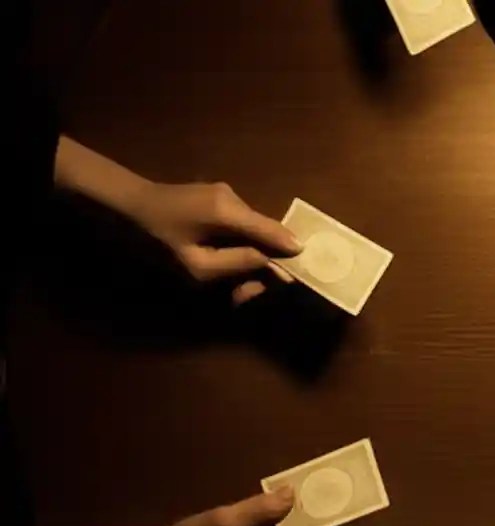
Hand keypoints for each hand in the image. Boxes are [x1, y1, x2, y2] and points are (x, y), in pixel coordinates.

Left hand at [125, 181, 300, 303]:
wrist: (127, 204)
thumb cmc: (155, 240)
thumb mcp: (196, 263)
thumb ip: (237, 262)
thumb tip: (272, 263)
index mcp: (228, 211)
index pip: (272, 231)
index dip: (289, 250)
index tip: (302, 270)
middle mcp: (233, 197)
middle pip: (264, 232)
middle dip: (263, 263)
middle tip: (247, 296)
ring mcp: (226, 194)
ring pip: (253, 230)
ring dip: (250, 256)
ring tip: (234, 290)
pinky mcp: (219, 197)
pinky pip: (241, 225)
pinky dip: (240, 245)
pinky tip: (227, 264)